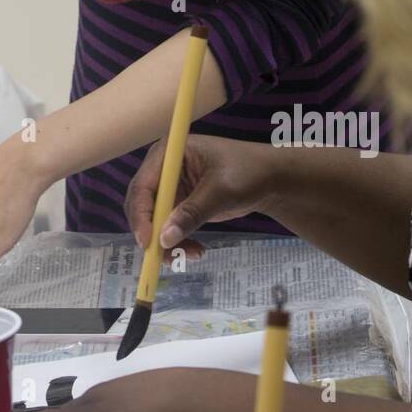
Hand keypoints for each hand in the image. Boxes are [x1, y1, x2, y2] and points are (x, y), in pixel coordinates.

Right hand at [125, 133, 278, 259]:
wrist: (269, 178)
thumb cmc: (247, 172)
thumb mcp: (220, 191)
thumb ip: (192, 213)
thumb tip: (164, 239)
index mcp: (169, 154)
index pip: (143, 185)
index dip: (141, 215)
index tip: (148, 242)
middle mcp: (163, 169)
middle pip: (142, 204)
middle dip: (153, 232)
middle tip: (166, 257)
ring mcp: (171, 187)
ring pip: (154, 220)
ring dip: (167, 242)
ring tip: (192, 255)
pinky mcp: (180, 203)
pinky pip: (169, 227)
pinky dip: (178, 242)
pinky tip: (196, 251)